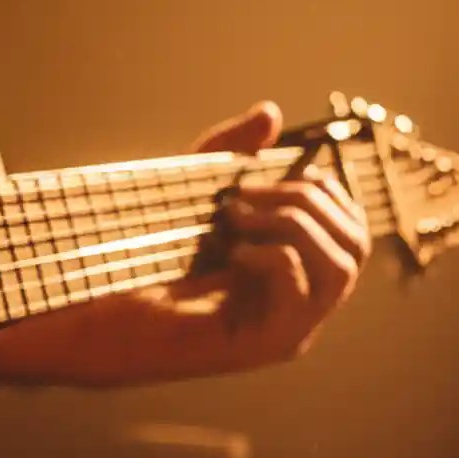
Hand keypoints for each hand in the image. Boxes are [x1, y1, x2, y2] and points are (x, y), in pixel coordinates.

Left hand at [170, 100, 371, 368]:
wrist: (103, 313)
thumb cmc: (146, 258)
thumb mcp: (196, 192)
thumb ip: (233, 152)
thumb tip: (271, 112)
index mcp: (298, 270)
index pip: (352, 226)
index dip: (324, 190)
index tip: (265, 176)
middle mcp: (303, 303)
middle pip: (355, 242)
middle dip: (306, 201)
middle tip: (244, 193)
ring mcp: (290, 328)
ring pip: (340, 268)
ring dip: (292, 225)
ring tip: (236, 217)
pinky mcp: (266, 345)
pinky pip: (301, 293)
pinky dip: (270, 257)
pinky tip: (230, 252)